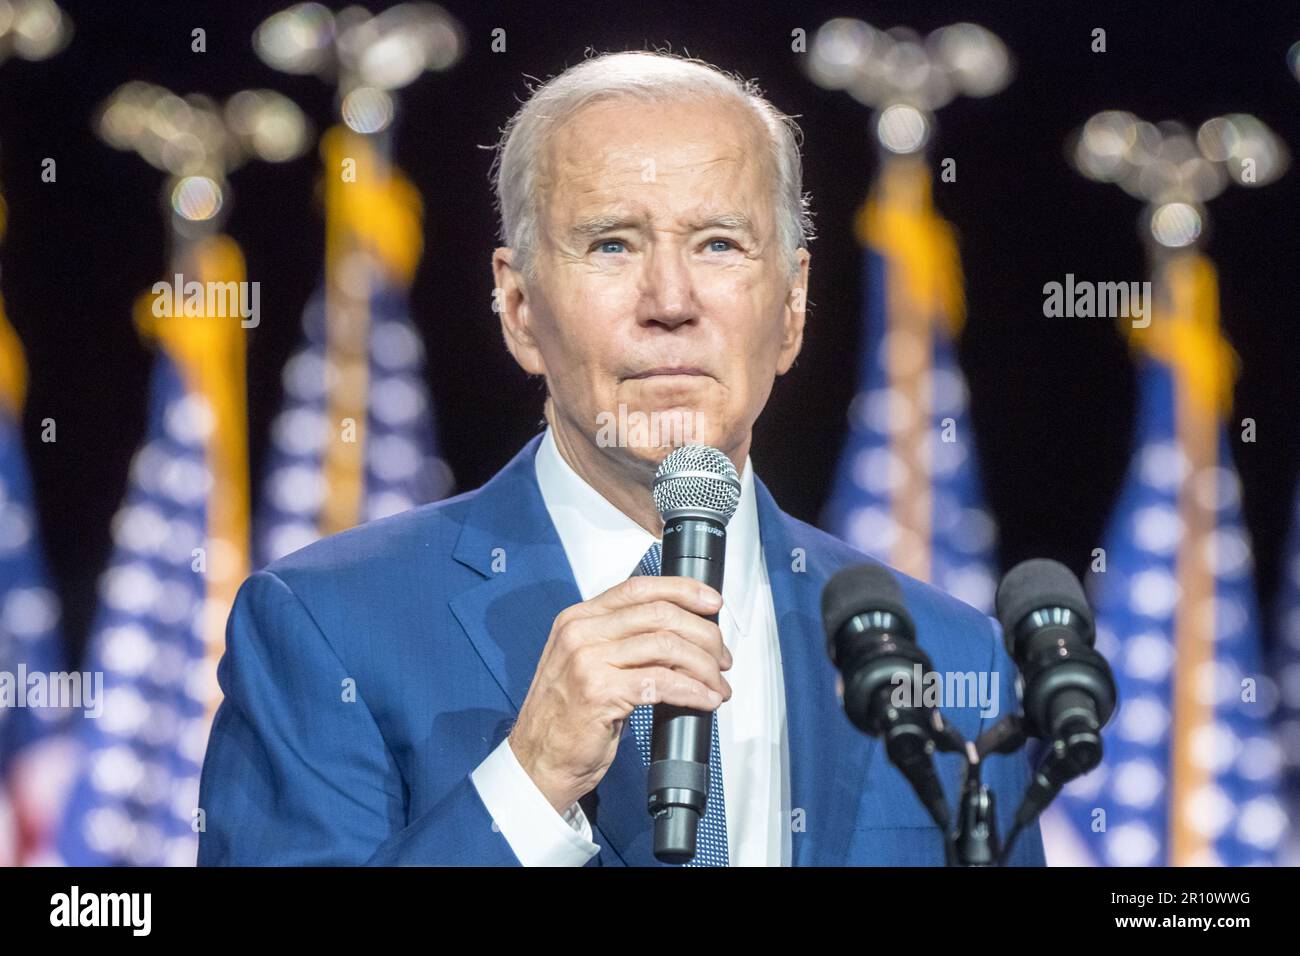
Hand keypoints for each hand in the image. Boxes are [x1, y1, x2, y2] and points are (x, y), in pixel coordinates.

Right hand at [508, 574, 732, 813]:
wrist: (538, 761)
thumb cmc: (566, 718)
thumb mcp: (587, 664)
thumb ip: (622, 640)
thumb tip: (681, 633)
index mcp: (579, 618)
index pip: (639, 588)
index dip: (683, 590)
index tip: (711, 602)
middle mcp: (580, 632)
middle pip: (659, 614)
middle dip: (703, 634)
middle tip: (722, 657)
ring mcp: (587, 661)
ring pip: (666, 646)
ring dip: (703, 666)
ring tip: (717, 683)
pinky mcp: (600, 692)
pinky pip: (662, 682)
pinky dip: (692, 690)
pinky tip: (705, 700)